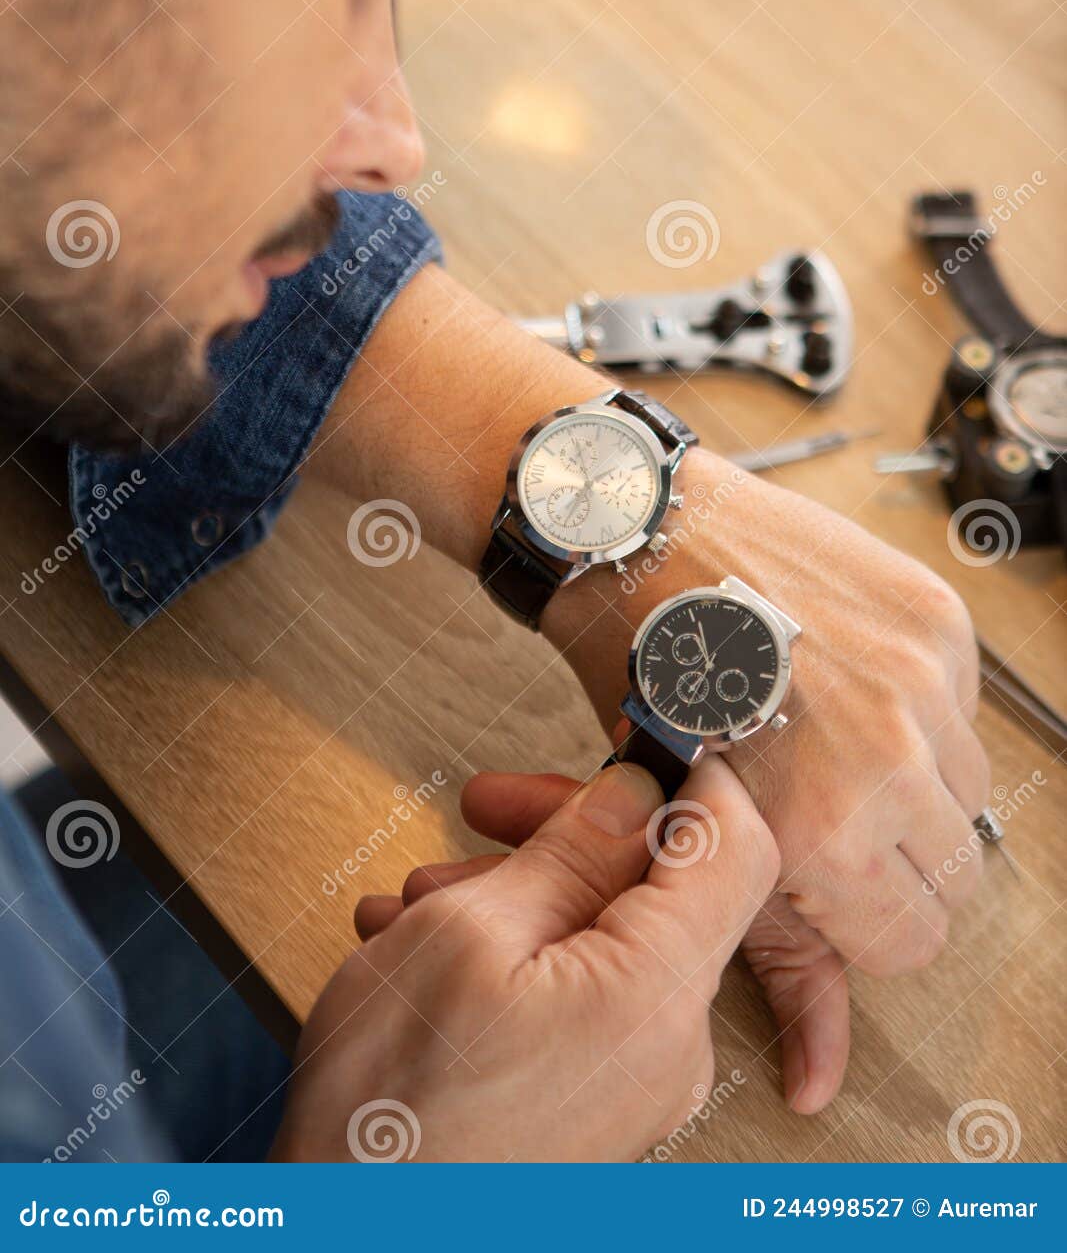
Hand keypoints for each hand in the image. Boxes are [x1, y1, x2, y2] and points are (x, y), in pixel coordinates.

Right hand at [362, 765, 849, 1117]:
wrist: (354, 1245)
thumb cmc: (392, 1108)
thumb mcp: (466, 933)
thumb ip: (571, 852)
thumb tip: (636, 789)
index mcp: (658, 993)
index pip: (737, 844)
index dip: (689, 772)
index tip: (631, 733)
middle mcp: (671, 1044)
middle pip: (662, 888)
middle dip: (570, 836)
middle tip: (477, 811)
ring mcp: (637, 1081)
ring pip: (606, 936)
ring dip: (521, 895)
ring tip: (414, 904)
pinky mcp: (598, 1100)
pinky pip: (584, 993)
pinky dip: (517, 954)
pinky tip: (425, 950)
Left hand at [544, 446, 990, 980]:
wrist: (642, 547)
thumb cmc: (644, 687)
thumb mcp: (694, 843)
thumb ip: (774, 962)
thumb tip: (815, 1085)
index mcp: (827, 836)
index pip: (912, 944)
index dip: (860, 920)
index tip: (822, 883)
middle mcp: (893, 763)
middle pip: (954, 874)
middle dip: (892, 859)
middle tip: (827, 815)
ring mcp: (923, 684)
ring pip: (966, 790)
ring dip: (913, 782)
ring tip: (830, 743)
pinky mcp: (935, 620)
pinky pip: (962, 703)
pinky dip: (918, 704)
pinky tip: (840, 680)